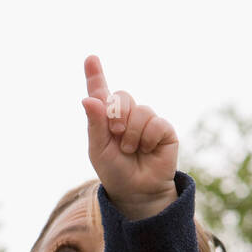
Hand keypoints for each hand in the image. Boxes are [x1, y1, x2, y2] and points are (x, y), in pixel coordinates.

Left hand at [81, 55, 177, 218]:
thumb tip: (88, 99)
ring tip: (131, 150)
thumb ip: (95, 124)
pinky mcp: (164, 129)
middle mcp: (127, 115)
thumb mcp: (99, 150)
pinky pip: (155, 122)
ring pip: (140, 110)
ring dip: (132, 133)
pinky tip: (148, 150)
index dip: (95, 75)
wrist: (136, 192)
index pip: (100, 92)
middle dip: (117, 115)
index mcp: (106, 119)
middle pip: (121, 96)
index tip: (90, 58)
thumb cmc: (115, 171)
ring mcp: (146, 120)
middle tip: (116, 134)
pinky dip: (148, 138)